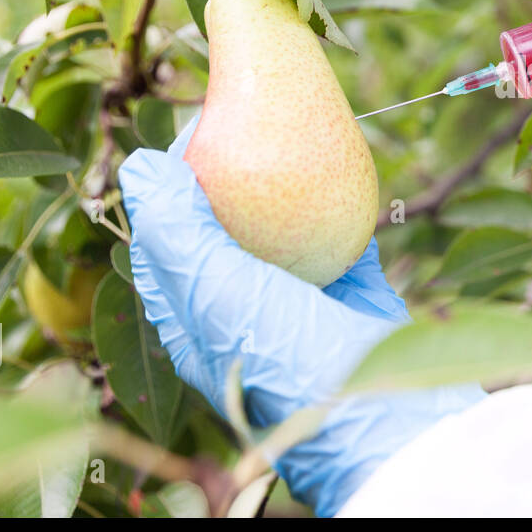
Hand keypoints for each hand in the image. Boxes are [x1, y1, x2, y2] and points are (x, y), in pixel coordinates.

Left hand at [117, 120, 484, 514]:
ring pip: (285, 225)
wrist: (389, 415)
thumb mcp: (219, 296)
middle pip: (228, 223)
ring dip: (287, 180)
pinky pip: (340, 236)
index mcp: (196, 319)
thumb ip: (177, 235)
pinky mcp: (354, 294)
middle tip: (251, 116)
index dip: (175, 180)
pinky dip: (340, 201)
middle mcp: (244, 309)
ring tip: (294, 128)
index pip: (170, 238)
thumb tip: (142, 170)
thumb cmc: (291, 361)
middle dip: (233, 169)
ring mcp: (301, 301)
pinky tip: (343, 168)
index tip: (198, 126)